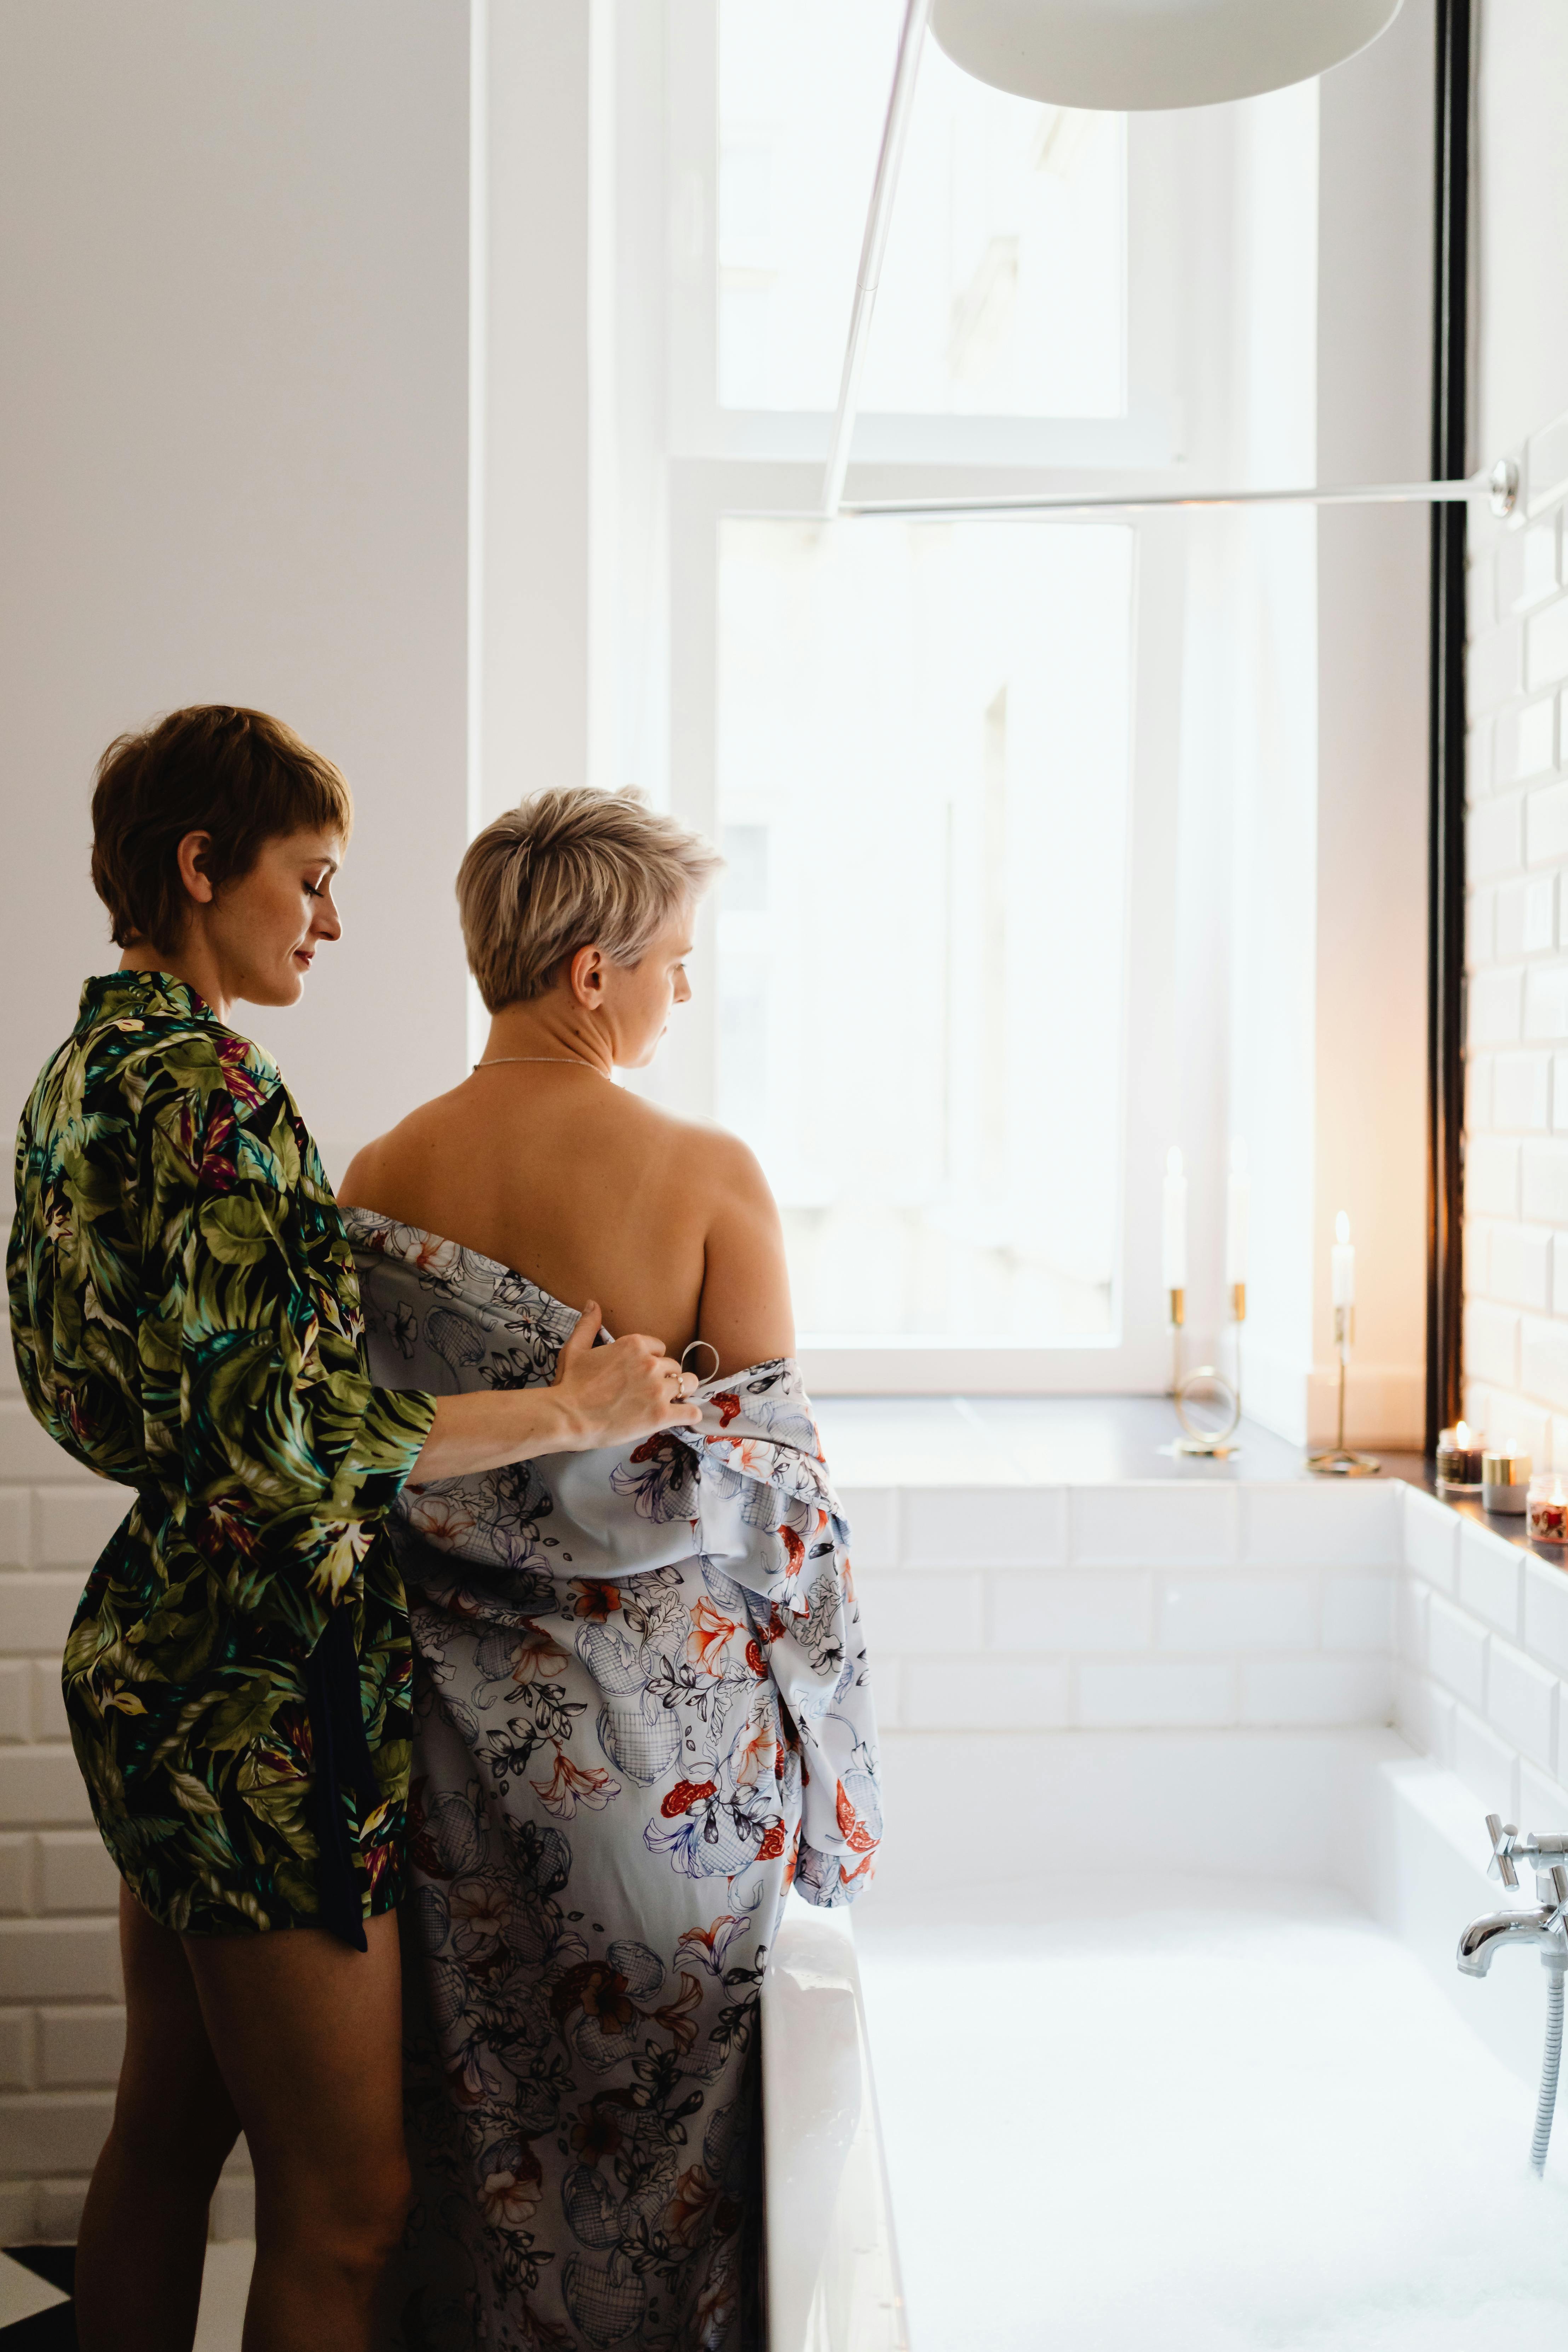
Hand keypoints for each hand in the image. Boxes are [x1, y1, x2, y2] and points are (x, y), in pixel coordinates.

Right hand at [551, 1302, 703, 1448]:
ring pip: (689, 1384)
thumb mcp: (575, 1349)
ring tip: (672, 1401)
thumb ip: (588, 1325)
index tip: (642, 1372)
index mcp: (634, 1345)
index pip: (660, 1348)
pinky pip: (691, 1412)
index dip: (653, 1360)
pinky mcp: (661, 1415)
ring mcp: (658, 1390)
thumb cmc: (570, 1384)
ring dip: (683, 1391)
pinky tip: (681, 1417)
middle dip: (666, 1377)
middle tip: (651, 1391)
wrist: (567, 1418)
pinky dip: (689, 1415)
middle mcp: (650, 1364)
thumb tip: (593, 1304)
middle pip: (674, 1366)